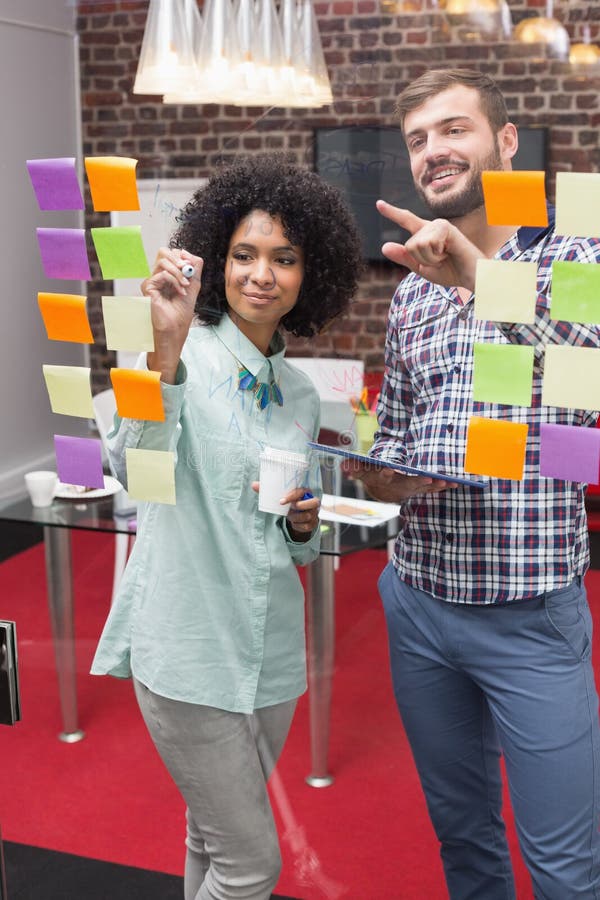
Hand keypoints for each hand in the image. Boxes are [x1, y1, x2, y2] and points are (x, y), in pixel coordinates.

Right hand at [143, 248, 202, 382]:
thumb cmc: (182, 312)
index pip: (172, 254)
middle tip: (188, 270)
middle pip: (164, 252)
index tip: (191, 269)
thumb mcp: (193, 286)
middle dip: (179, 259)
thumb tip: (187, 253)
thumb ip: (194, 269)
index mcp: (168, 274)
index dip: (183, 257)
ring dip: (178, 272)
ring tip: (186, 285)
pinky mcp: (148, 287)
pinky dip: (174, 281)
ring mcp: (152, 280)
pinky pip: (162, 274)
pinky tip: (180, 292)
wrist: (175, 329)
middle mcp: (158, 275)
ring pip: (163, 260)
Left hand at [251, 483, 319, 540]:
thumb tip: (253, 485)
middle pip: (314, 502)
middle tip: (289, 509)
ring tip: (289, 516)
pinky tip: (294, 523)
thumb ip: (268, 490)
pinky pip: (306, 526)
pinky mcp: (313, 523)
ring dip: (295, 517)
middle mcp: (314, 501)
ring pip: (307, 516)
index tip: (280, 501)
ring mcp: (315, 513)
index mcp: (306, 492)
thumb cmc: (290, 502)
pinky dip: (297, 526)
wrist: (299, 516)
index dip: (292, 496)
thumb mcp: (281, 496)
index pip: (301, 492)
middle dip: (299, 507)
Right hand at [346, 461, 454, 503]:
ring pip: (424, 488)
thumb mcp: (362, 471)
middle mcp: (398, 486)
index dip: (385, 473)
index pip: (383, 476)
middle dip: (417, 481)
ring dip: (435, 485)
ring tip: (445, 482)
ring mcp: (411, 489)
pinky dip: (444, 486)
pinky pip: (433, 488)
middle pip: (407, 484)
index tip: (388, 469)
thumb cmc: (373, 475)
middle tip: (426, 478)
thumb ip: (353, 467)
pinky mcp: (422, 489)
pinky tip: (455, 483)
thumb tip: (343, 465)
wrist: (384, 491)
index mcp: (384, 479)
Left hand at [376, 200, 483, 292]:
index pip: (406, 220)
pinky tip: (449, 252)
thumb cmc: (451, 271)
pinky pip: (428, 243)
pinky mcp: (446, 227)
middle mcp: (431, 226)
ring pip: (417, 244)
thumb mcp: (422, 268)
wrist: (471, 277)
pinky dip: (436, 254)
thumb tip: (384, 247)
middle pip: (410, 245)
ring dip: (430, 258)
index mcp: (425, 234)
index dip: (391, 212)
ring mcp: (439, 225)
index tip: (378, 203)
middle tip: (441, 260)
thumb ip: (404, 257)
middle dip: (422, 260)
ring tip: (446, 256)